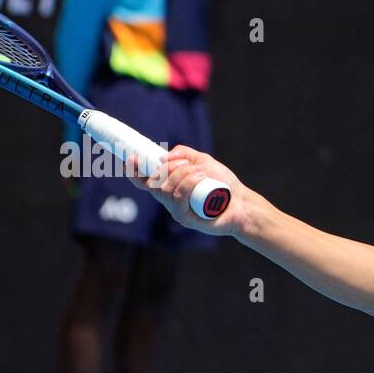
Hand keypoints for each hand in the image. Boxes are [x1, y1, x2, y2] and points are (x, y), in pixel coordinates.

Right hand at [124, 145, 251, 236]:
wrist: (242, 202)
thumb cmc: (223, 183)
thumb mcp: (203, 162)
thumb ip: (184, 154)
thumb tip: (163, 157)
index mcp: (170, 187)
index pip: (144, 181)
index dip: (134, 171)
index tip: (131, 157)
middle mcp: (170, 201)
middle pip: (154, 184)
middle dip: (169, 169)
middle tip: (188, 164)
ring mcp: (177, 211)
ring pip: (166, 190)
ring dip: (182, 175)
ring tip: (200, 172)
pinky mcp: (186, 219)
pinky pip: (178, 200)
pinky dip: (187, 184)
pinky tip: (199, 178)